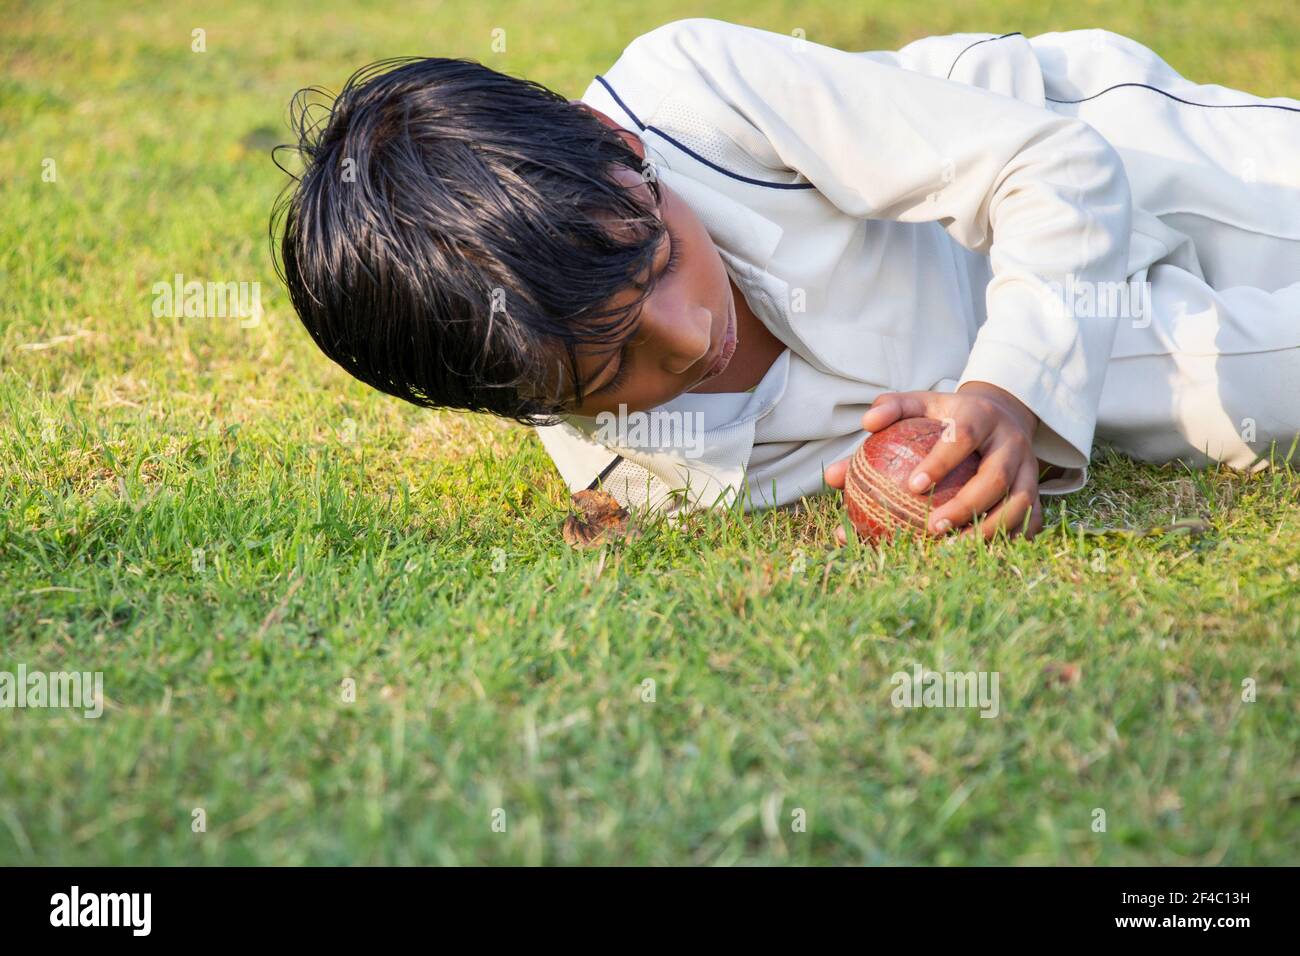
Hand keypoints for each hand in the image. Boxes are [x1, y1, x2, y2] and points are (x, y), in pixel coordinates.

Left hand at [824, 382, 1043, 542]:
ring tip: (949, 552)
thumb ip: (891, 410)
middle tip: (931, 529)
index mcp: (981, 417)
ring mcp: (1029, 471)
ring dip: (986, 533)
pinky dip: (1006, 544)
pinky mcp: (1036, 494)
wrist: (1003, 415)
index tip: (912, 486)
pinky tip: (974, 561)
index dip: (941, 462)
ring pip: (1017, 507)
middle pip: (995, 479)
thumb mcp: (921, 404)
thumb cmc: (947, 416)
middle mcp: (1011, 444)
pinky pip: (1028, 524)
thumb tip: (863, 424)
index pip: (963, 437)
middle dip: (966, 507)